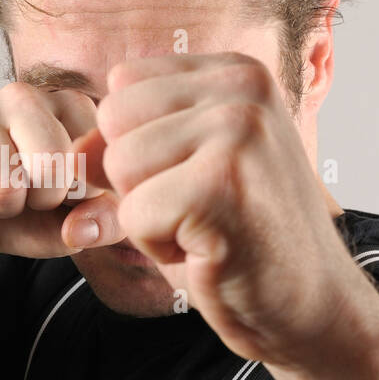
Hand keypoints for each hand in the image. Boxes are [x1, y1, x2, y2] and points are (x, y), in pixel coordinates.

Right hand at [0, 82, 125, 263]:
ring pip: (4, 189)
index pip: (95, 159)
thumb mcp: (80, 219)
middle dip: (42, 201)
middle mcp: (23, 96)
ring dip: (3, 212)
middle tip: (28, 195)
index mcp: (69, 104)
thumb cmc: (28, 211)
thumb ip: (103, 221)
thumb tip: (81, 228)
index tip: (66, 191)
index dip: (82, 194)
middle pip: (51, 165)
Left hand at [90, 53, 355, 365]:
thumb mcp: (182, 174)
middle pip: (114, 121)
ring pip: (119, 167)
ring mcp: (237, 133)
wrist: (311, 307)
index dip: (135, 145)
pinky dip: (158, 246)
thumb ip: (122, 147)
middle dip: (137, 180)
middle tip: (200, 210)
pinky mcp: (221, 186)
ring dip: (148, 215)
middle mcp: (242, 89)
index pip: (123, 85)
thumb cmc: (244, 239)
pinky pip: (133, 213)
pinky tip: (210, 251)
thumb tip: (67, 157)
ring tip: (206, 228)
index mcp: (236, 72)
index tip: (191, 178)